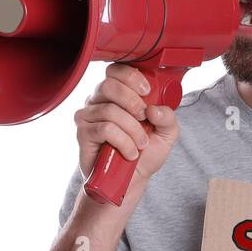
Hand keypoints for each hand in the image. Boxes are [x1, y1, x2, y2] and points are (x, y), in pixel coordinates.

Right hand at [74, 63, 179, 183]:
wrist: (131, 180)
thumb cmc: (145, 153)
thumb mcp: (167, 133)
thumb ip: (168, 117)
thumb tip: (155, 108)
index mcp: (116, 93)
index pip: (116, 70)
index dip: (132, 77)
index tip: (147, 92)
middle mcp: (98, 100)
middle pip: (109, 85)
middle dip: (133, 102)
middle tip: (145, 120)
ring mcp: (88, 115)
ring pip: (110, 110)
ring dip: (133, 130)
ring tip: (141, 145)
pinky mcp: (83, 133)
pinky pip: (104, 129)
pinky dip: (123, 141)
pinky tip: (130, 152)